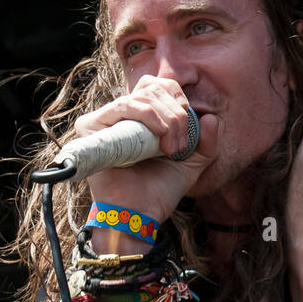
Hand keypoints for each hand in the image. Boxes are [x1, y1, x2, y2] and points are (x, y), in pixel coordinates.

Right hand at [70, 76, 221, 224]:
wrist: (139, 214)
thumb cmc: (160, 191)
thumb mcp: (192, 164)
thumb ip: (206, 143)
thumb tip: (211, 118)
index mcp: (142, 117)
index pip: (159, 87)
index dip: (178, 100)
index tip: (189, 130)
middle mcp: (122, 115)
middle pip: (153, 88)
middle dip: (176, 114)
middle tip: (180, 146)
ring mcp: (106, 119)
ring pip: (142, 97)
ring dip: (166, 120)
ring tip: (171, 149)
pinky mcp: (91, 126)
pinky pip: (123, 106)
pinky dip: (147, 116)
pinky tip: (159, 136)